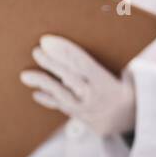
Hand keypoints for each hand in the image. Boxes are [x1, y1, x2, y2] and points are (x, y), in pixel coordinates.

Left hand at [20, 34, 135, 136]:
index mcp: (105, 81)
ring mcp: (84, 107)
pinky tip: (36, 93)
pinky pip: (61, 107)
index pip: (82, 63)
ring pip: (60, 94)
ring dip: (42, 82)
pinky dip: (48, 100)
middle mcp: (93, 95)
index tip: (49, 40)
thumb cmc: (126, 88)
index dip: (64, 51)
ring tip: (26, 74)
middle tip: (37, 51)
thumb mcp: (128, 75)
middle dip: (51, 64)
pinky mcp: (78, 114)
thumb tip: (102, 37)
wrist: (129, 119)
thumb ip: (116, 61)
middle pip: (68, 77)